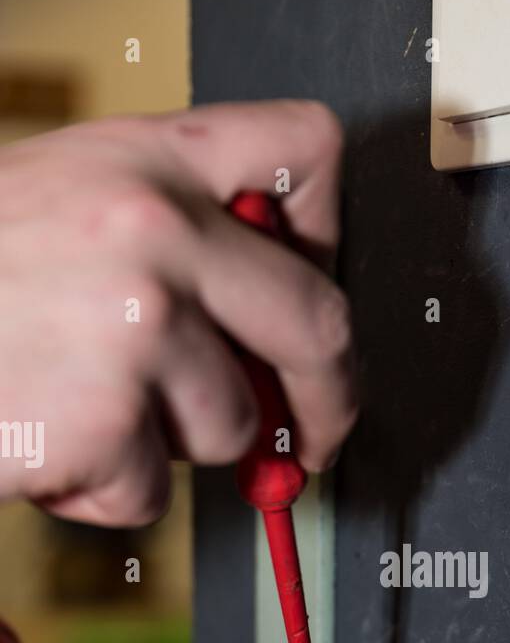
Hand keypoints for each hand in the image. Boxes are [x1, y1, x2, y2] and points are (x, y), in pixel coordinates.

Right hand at [0, 101, 355, 522]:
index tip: (314, 286)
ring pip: (228, 427)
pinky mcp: (107, 418)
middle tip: (313, 436)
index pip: (305, 150)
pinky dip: (107, 491)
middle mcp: (156, 230)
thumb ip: (171, 233)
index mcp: (150, 159)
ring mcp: (136, 326)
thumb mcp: (66, 199)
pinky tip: (48, 441)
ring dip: (170, 446)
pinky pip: (154, 489)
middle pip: (318, 322)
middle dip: (327, 400)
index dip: (328, 230)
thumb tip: (269, 326)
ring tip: (83, 406)